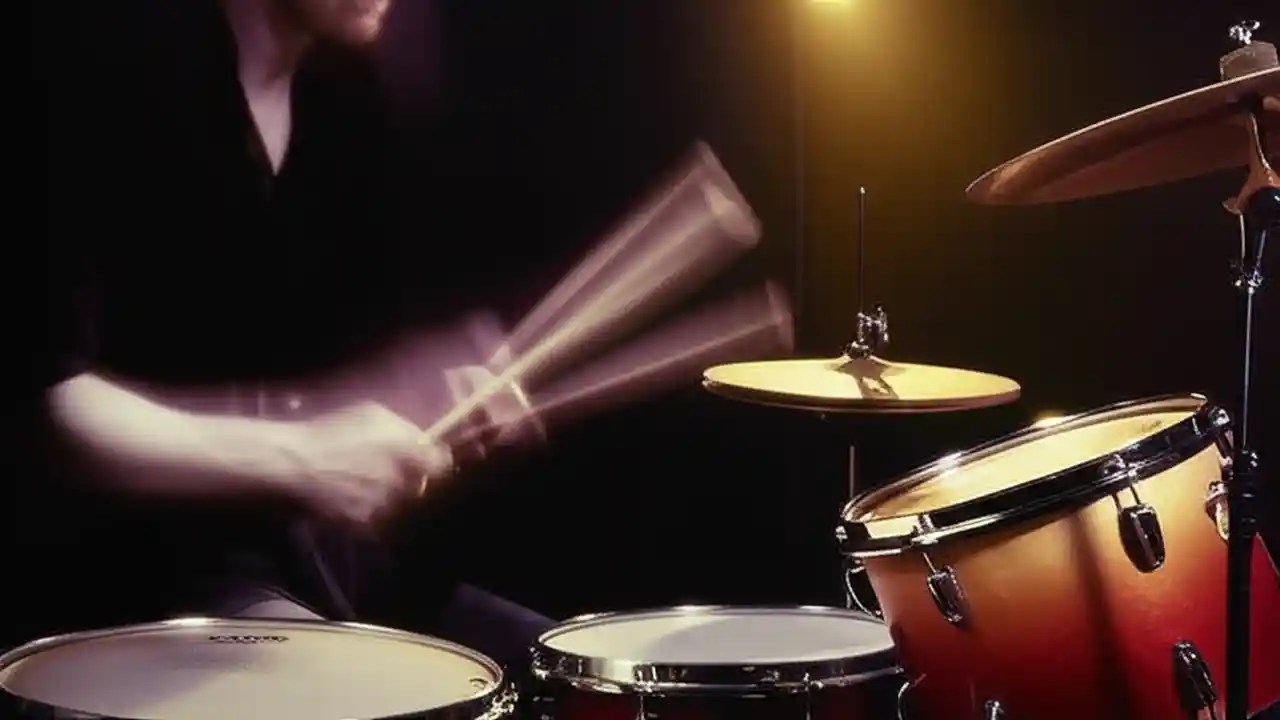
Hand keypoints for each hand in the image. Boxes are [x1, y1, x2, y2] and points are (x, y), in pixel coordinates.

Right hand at [286, 401, 453, 524]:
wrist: (293, 464)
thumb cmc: (331, 431)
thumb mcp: (372, 415)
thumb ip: (402, 429)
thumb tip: (420, 440)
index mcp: (407, 450)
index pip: (441, 464)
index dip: (435, 464)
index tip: (428, 462)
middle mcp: (401, 479)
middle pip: (419, 487)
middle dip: (410, 481)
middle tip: (389, 473)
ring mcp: (383, 504)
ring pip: (397, 504)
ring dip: (389, 498)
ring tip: (365, 487)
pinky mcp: (364, 523)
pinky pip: (376, 519)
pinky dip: (370, 512)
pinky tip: (352, 500)